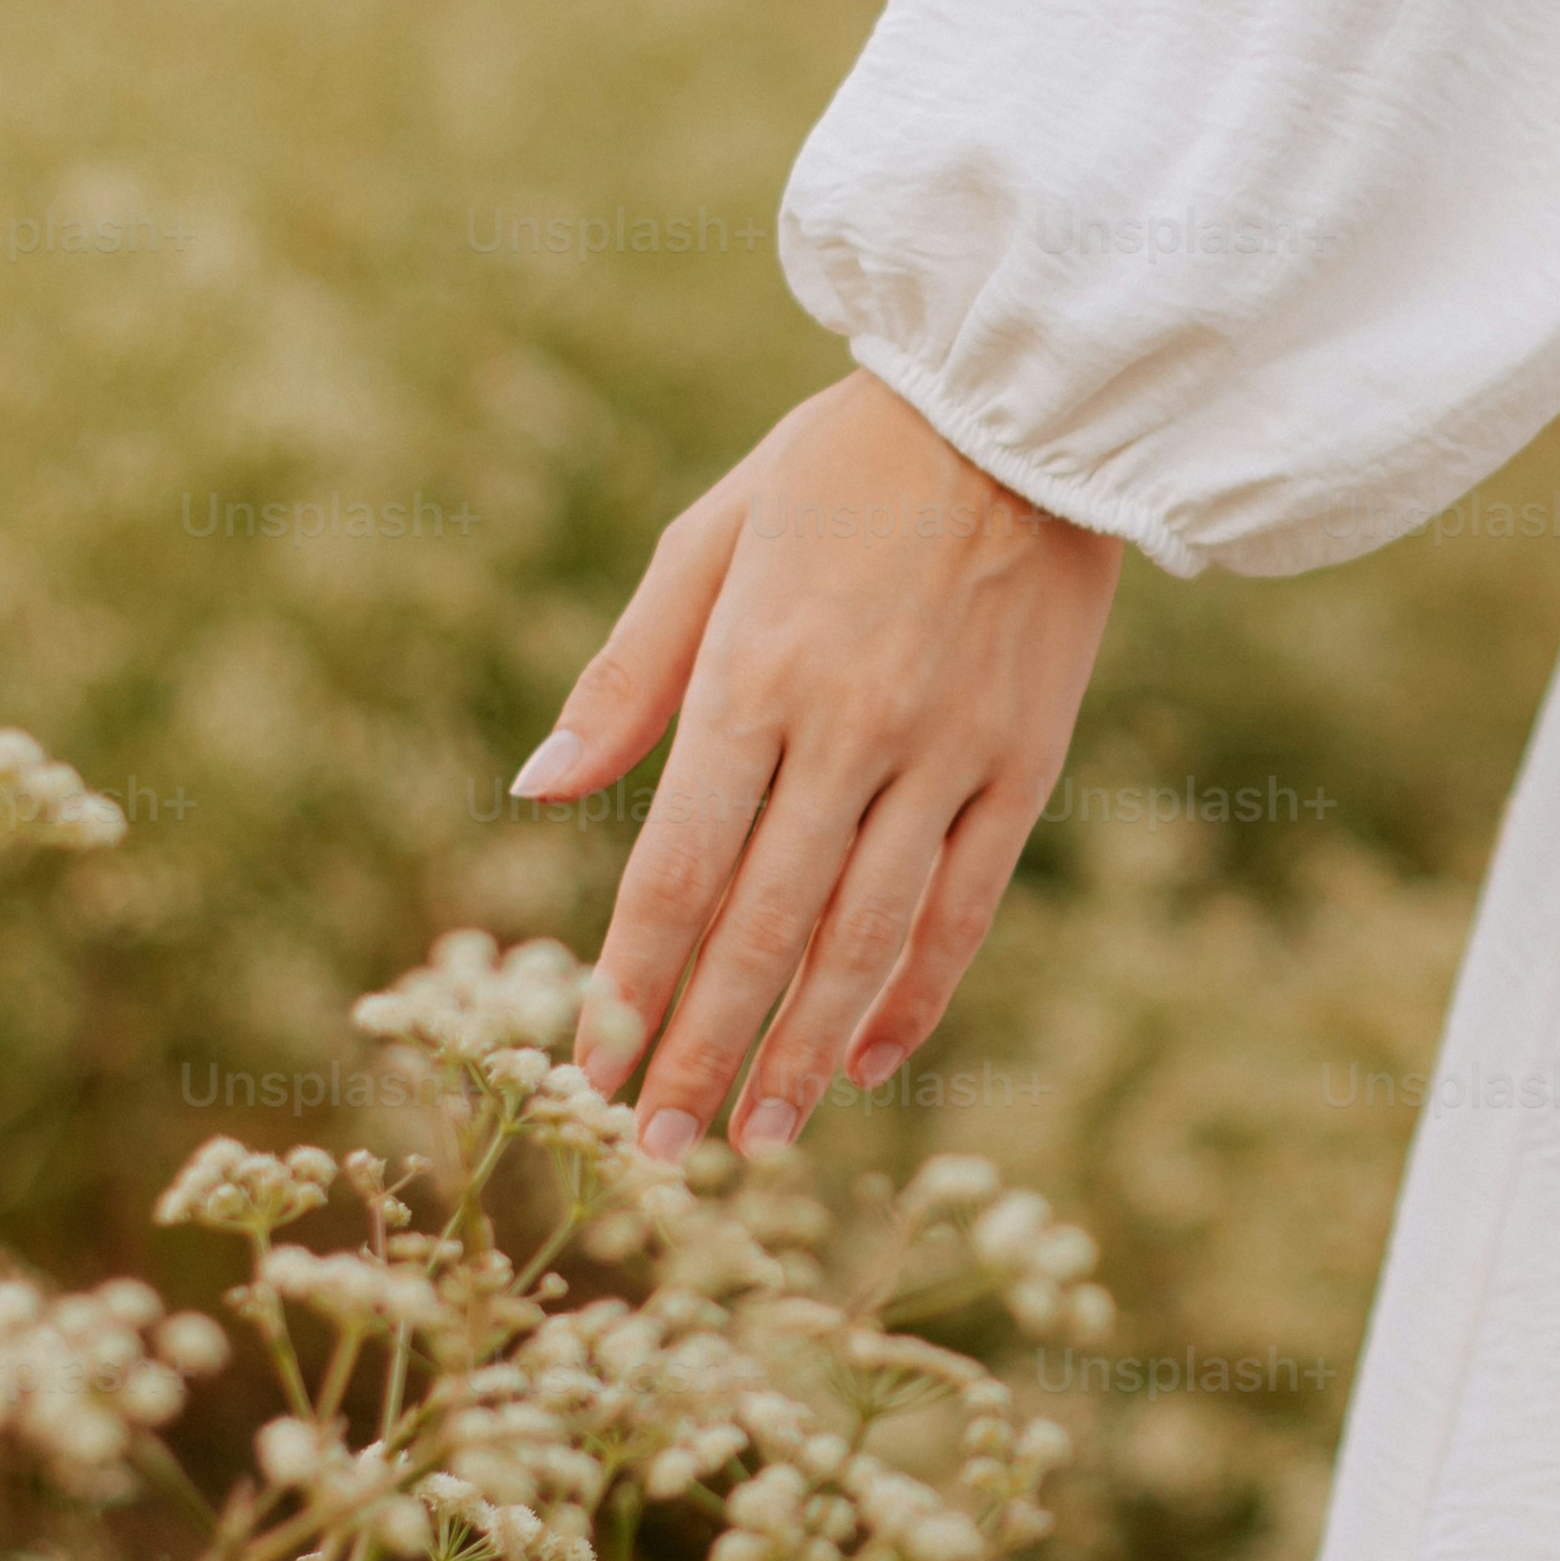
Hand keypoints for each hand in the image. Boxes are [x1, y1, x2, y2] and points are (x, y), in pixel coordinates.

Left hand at [520, 374, 1119, 1158]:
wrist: (1023, 407)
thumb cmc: (843, 463)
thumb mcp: (711, 535)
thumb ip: (628, 674)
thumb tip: (537, 791)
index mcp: (754, 674)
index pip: (677, 871)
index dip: (632, 985)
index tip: (592, 1069)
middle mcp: (848, 731)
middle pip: (760, 930)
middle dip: (702, 1052)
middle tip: (657, 1152)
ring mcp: (944, 757)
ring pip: (861, 941)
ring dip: (802, 1053)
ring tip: (757, 1139)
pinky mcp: (1020, 766)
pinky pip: (961, 908)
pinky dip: (912, 995)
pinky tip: (868, 1062)